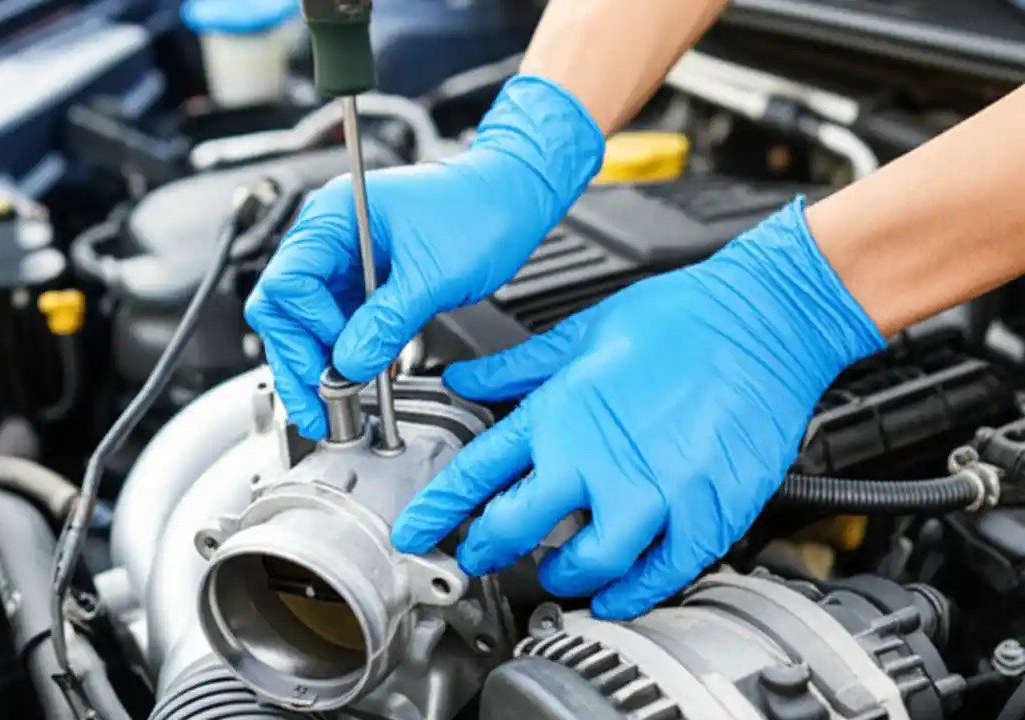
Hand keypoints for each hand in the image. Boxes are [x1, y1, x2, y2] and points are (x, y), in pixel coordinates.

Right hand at [245, 76, 603, 437]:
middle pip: (283, 307)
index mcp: (335, 216)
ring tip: (328, 407)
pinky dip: (340, 353)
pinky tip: (351, 381)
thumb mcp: (433, 276)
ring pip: (303, 321)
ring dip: (314, 364)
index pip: (287, 282)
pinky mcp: (362, 280)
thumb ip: (386, 323)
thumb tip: (348, 366)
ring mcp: (343, 258)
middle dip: (297, 360)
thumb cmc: (481, 211)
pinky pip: (335, 322)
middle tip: (314, 408)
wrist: (513, 197)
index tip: (339, 357)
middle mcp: (329, 235)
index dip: (308, 328)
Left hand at [391, 200, 884, 618]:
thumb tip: (463, 377)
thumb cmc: (682, 317)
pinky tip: (616, 596)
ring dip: (560, 577)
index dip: (438, 511)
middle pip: (516, 530)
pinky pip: (659, 575)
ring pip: (586, 566)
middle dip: (486, 551)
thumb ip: (516, 367)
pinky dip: (631, 595)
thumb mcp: (581, 332)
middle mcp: (596, 461)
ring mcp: (652, 494)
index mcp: (560, 413)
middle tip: (478, 559)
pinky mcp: (705, 514)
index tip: (417, 532)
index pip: (477, 475)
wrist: (766, 320)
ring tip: (554, 575)